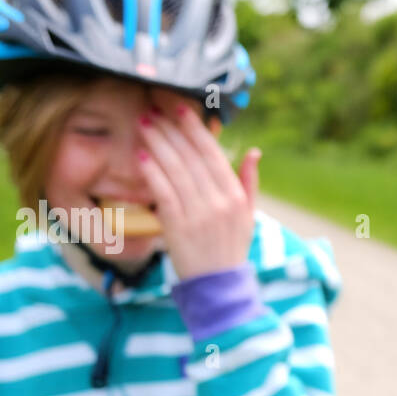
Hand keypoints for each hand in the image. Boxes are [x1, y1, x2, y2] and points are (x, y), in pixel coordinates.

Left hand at [136, 92, 261, 279]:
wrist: (218, 286)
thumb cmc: (231, 248)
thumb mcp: (248, 215)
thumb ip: (249, 182)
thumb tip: (254, 151)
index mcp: (236, 196)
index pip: (213, 153)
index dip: (195, 129)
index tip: (179, 109)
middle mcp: (219, 202)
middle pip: (191, 157)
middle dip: (170, 130)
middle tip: (152, 110)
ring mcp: (199, 214)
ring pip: (175, 170)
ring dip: (157, 144)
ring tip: (143, 125)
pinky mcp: (179, 226)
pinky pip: (164, 192)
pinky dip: (152, 172)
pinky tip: (142, 156)